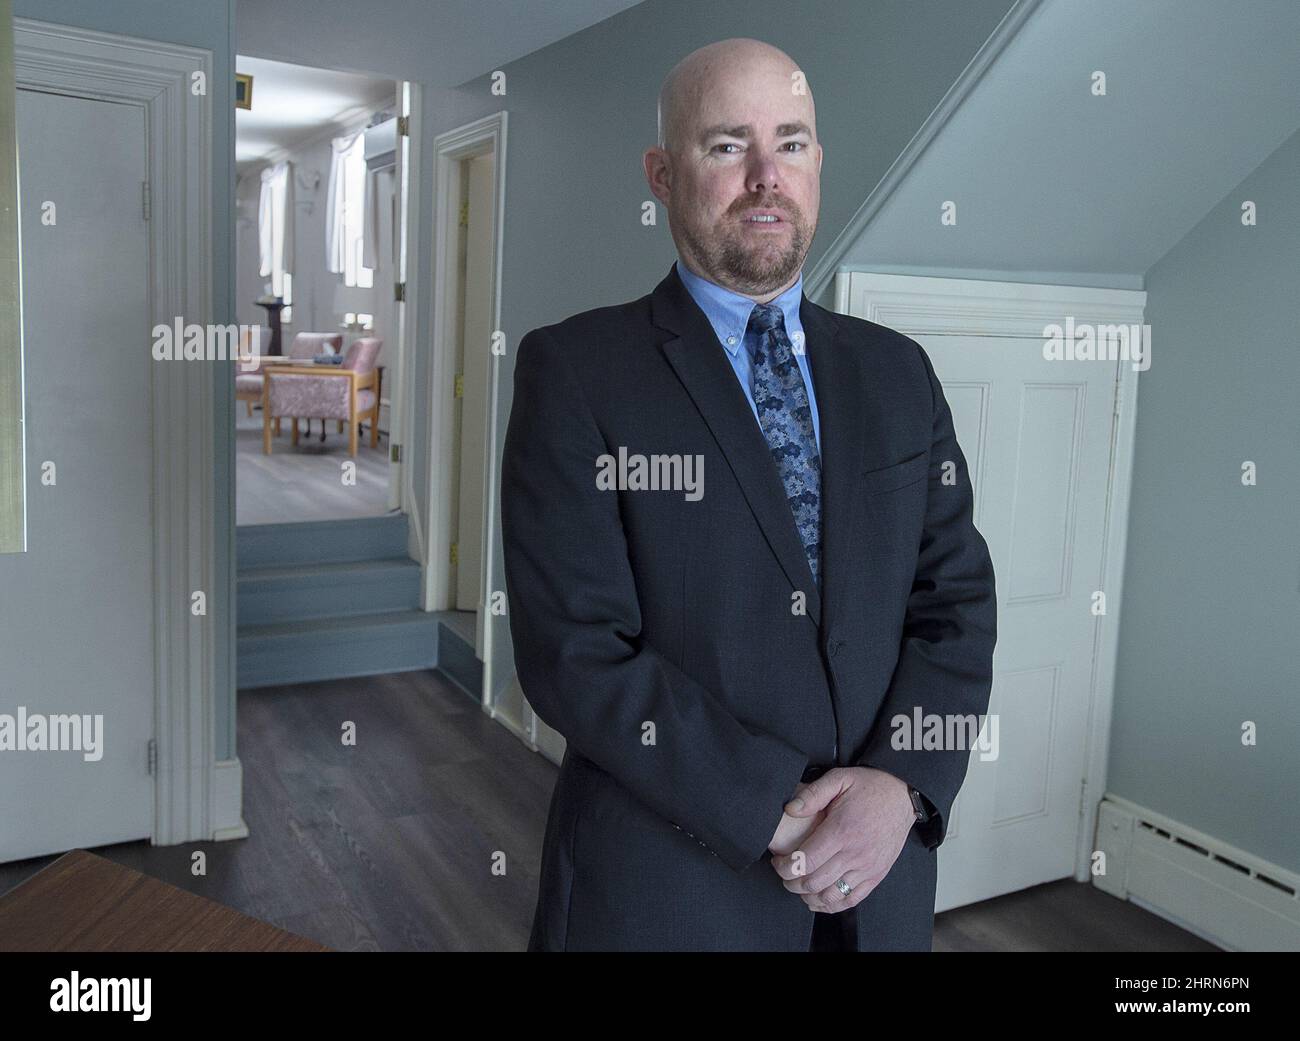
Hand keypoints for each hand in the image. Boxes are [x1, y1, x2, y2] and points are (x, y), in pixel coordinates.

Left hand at [769, 767, 915, 912]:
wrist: (902, 795)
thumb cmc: (871, 787)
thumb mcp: (839, 779)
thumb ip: (812, 794)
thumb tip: (790, 809)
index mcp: (841, 831)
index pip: (805, 861)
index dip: (784, 867)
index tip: (778, 862)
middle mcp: (854, 853)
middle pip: (814, 882)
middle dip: (791, 882)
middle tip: (784, 873)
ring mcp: (867, 868)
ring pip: (830, 896)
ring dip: (808, 896)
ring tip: (799, 885)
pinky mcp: (876, 875)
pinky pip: (851, 900)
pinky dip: (831, 905)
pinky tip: (819, 899)